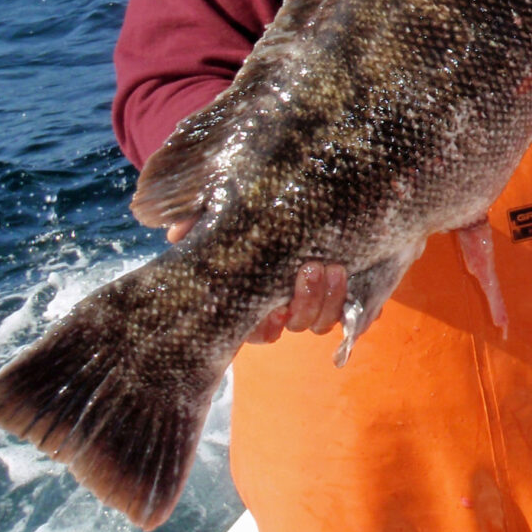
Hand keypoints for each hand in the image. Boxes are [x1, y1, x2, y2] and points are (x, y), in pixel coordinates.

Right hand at [166, 218, 348, 342]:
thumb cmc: (263, 213)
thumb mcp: (229, 214)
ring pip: (323, 321)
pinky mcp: (348, 292)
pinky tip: (352, 278)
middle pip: (297, 324)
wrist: (319, 201)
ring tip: (334, 268)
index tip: (273, 307)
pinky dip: (354, 302)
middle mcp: (286, 306)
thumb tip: (176, 232)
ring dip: (331, 300)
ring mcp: (318, 302)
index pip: (257, 331)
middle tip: (312, 268)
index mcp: (255, 300)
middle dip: (306, 302)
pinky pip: (354, 313)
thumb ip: (201, 224)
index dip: (266, 326)